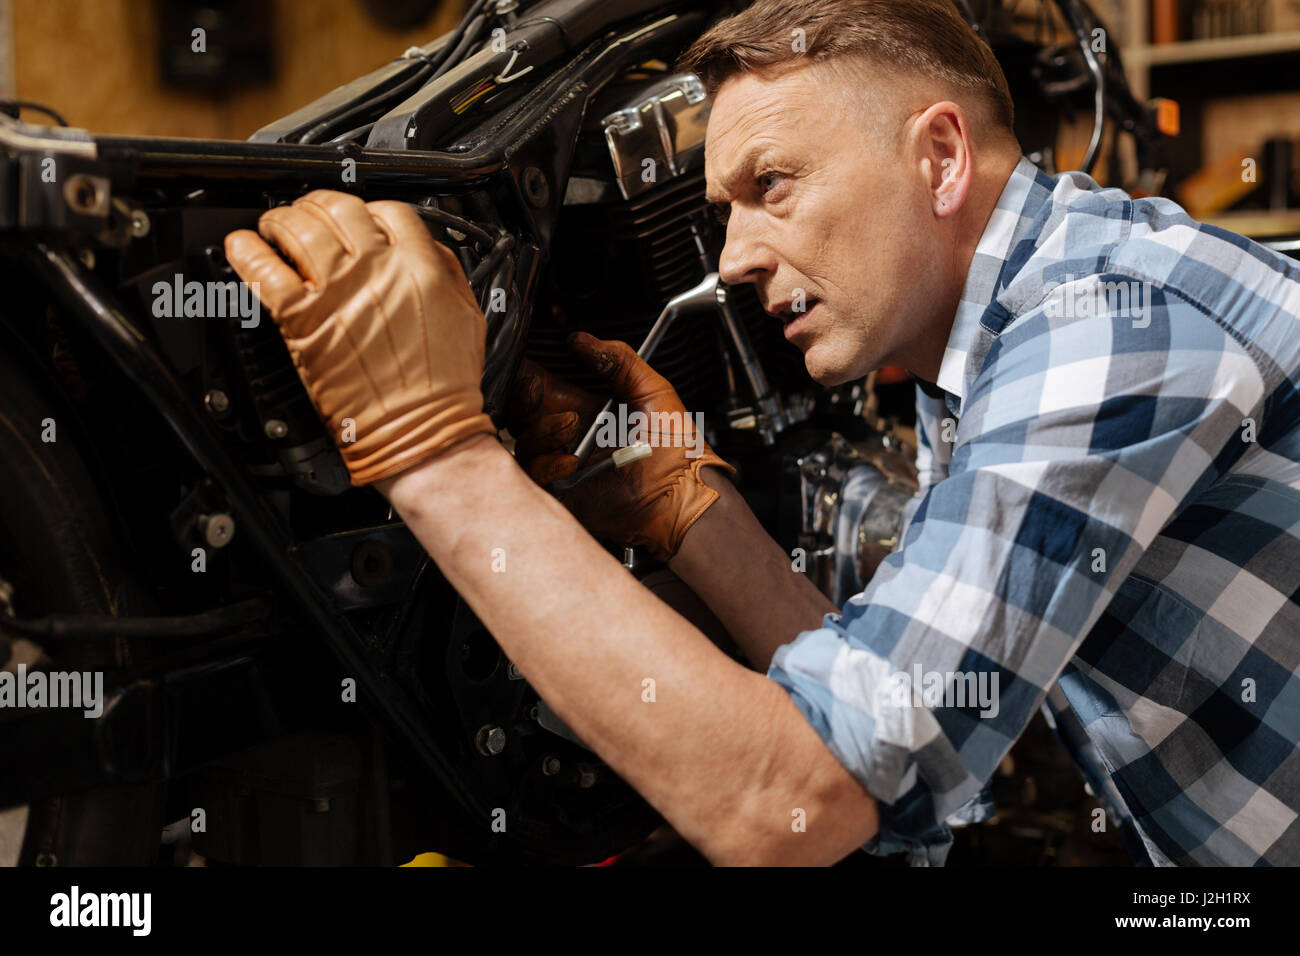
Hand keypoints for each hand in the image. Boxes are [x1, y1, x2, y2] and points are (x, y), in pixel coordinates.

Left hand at [223, 190, 496, 485]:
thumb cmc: (444, 388)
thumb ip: (447, 272)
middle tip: (308, 214)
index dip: (369, 209)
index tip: (359, 219)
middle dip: (318, 206)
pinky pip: (264, 271)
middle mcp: (377, 269)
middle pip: (337, 209)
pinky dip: (247, 253)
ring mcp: (338, 292)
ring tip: (274, 226)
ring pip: (298, 229)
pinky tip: (242, 248)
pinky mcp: (303, 320)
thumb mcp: (468, 316)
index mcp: (420, 266)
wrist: (419, 432)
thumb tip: (427, 249)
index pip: (388, 211)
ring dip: (280, 221)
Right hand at [507, 331, 735, 561]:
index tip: (530, 368)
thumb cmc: (677, 449)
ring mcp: (563, 464)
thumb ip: (618, 360)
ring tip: (571, 427)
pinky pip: (537, 477)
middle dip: (522, 398)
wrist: (685, 494)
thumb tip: (581, 339)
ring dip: (542, 431)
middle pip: (522, 413)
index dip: (528, 376)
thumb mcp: (652, 391)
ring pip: (524, 442)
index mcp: (583, 407)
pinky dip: (548, 466)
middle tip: (535, 392)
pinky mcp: (563, 492)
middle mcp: (568, 435)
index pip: (541, 387)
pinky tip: (572, 462)